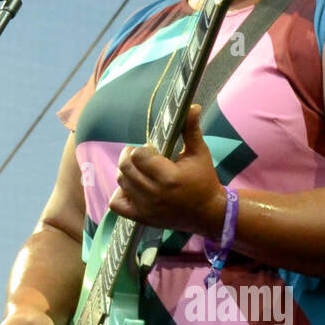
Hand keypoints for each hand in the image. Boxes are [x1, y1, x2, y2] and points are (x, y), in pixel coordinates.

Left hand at [109, 103, 226, 236]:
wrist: (207, 213)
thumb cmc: (204, 180)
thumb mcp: (199, 153)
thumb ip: (191, 130)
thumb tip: (192, 106)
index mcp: (169, 177)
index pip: (139, 155)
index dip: (143, 149)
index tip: (153, 151)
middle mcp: (155, 194)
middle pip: (125, 167)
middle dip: (129, 157)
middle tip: (140, 156)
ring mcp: (146, 208)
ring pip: (121, 182)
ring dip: (127, 172)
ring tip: (140, 171)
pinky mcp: (142, 218)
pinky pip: (116, 204)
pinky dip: (120, 194)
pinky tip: (132, 188)